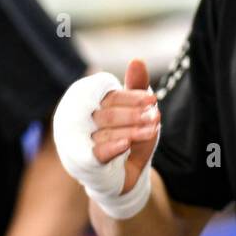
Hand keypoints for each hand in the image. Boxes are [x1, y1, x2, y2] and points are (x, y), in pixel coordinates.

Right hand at [92, 58, 159, 195]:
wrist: (127, 174)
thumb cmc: (130, 136)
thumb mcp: (137, 111)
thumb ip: (136, 87)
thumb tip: (137, 60)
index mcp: (92, 104)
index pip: (109, 96)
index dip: (131, 97)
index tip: (152, 100)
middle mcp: (82, 120)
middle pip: (107, 113)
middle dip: (133, 114)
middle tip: (154, 115)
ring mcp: (81, 142)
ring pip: (106, 132)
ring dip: (132, 131)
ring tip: (152, 130)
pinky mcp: (85, 162)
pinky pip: (97, 151)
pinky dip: (112, 146)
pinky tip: (127, 144)